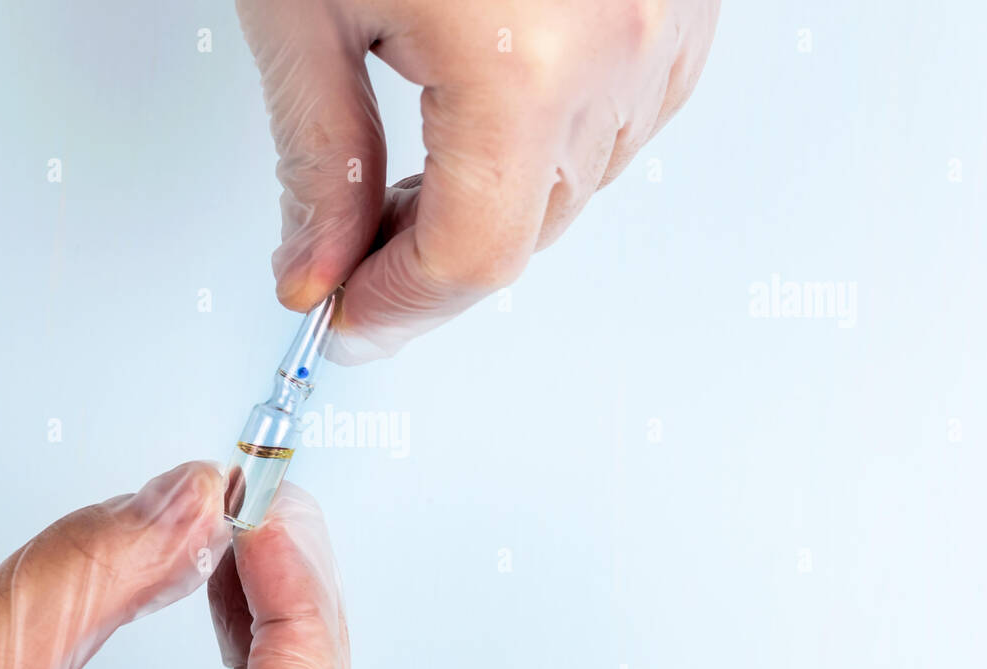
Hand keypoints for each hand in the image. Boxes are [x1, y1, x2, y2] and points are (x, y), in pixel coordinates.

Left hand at [237, 0, 720, 362]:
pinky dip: (540, 148)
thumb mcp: (304, 7)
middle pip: (524, 236)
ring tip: (406, 161)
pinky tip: (482, 116)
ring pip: (569, 192)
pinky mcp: (683, 7)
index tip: (344, 319)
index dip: (398, 308)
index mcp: (523, 60)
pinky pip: (614, 129)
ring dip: (483, 205)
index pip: (472, 258)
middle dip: (423, 260)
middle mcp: (621, 49)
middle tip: (345, 242)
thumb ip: (316, 160)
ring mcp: (666, 26)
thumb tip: (316, 266)